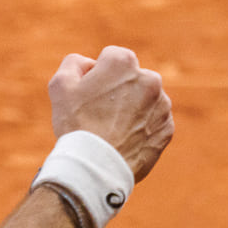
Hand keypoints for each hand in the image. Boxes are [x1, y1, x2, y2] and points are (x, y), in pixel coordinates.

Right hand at [48, 46, 173, 180]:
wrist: (97, 168)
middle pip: (130, 79)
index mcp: (124, 62)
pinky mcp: (167, 128)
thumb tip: (90, 63)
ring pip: (143, 100)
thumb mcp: (60, 86)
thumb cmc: (76, 125)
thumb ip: (74, 63)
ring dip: (131, 109)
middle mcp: (150, 78)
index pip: (110, 58)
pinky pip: (153, 122)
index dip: (96, 76)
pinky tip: (124, 141)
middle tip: (99, 115)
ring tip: (112, 131)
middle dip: (117, 91)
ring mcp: (162, 104)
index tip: (89, 96)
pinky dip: (142, 129)